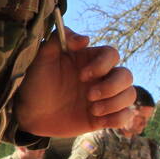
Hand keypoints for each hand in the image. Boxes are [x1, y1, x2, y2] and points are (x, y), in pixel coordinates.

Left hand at [14, 29, 134, 137]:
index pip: (112, 54)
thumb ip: (58, 40)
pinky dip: (118, 118)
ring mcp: (104, 97)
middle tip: (89, 96)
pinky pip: (126, 116)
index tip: (81, 75)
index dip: (102, 65)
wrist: (29, 113)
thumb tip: (85, 39)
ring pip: (130, 94)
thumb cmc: (35, 82)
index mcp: (88, 60)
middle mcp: (101, 77)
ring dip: (115, 103)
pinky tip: (98, 119)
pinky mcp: (103, 117)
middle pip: (126, 75)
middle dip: (111, 87)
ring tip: (92, 109)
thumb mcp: (42, 58)